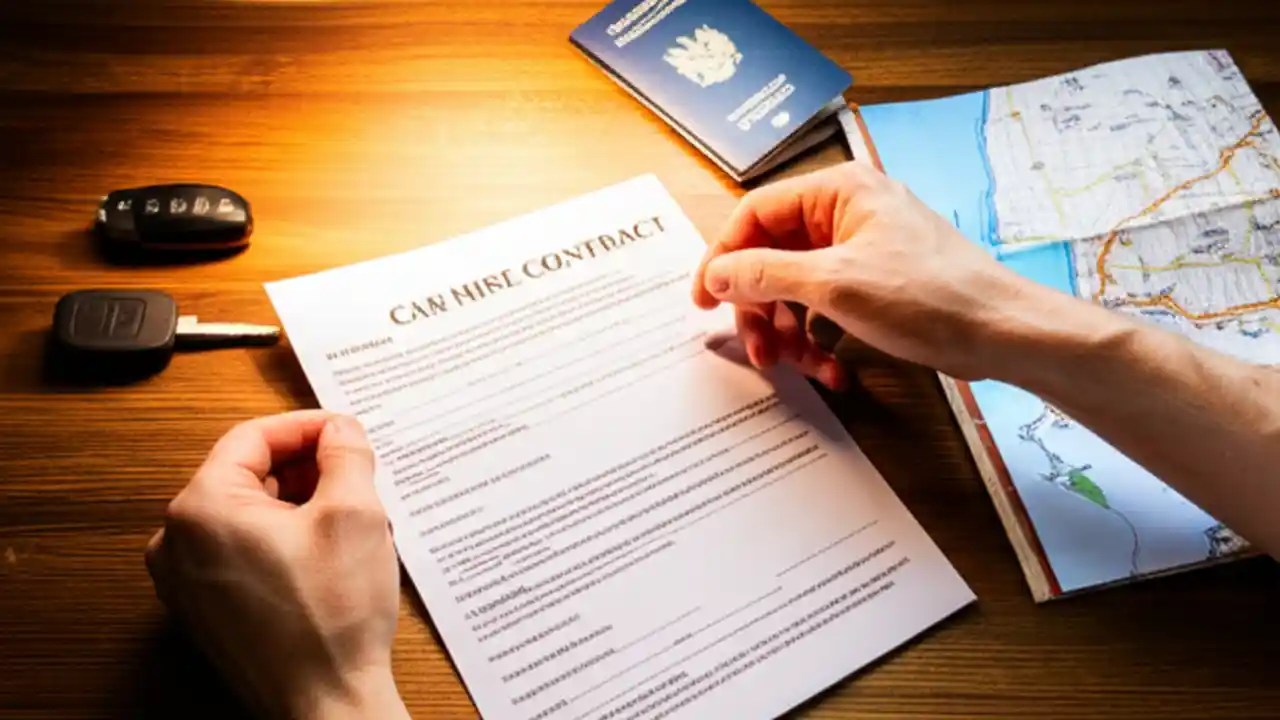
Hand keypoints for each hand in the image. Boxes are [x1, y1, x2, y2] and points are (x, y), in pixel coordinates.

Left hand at [145, 411, 408, 719]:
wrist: (325, 706)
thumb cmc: (332, 619)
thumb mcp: (354, 513)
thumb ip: (346, 453)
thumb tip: (340, 430)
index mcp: (200, 509)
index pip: (253, 438)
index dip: (307, 427)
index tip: (346, 432)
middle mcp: (177, 543)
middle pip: (247, 475)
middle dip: (306, 469)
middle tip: (357, 476)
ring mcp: (185, 582)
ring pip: (248, 514)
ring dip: (298, 505)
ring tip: (351, 519)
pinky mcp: (205, 610)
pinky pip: (242, 552)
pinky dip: (283, 540)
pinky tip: (328, 554)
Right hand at [692, 161, 1044, 383]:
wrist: (1002, 333)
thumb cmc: (930, 297)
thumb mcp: (834, 285)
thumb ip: (765, 274)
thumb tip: (717, 273)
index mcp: (837, 192)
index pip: (756, 214)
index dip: (723, 258)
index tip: (704, 302)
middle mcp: (846, 212)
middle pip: (772, 257)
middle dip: (761, 310)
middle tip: (758, 351)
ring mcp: (861, 248)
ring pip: (796, 288)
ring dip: (789, 332)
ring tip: (799, 368)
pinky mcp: (874, 283)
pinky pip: (825, 306)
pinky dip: (819, 339)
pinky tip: (831, 369)